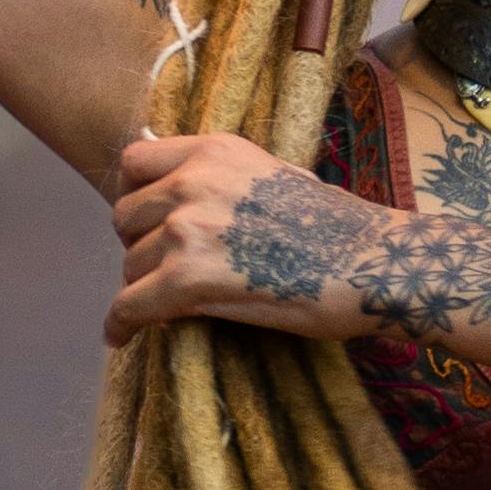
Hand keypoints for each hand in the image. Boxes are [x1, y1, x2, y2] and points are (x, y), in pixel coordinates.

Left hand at [106, 131, 376, 345]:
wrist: (371, 261)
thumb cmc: (338, 226)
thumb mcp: (275, 175)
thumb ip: (225, 180)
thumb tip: (186, 197)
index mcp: (214, 151)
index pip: (134, 164)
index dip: (136, 196)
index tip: (146, 221)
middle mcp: (193, 181)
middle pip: (124, 217)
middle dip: (138, 245)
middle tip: (162, 268)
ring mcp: (187, 229)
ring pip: (128, 265)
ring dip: (142, 286)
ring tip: (165, 304)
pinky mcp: (187, 279)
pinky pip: (131, 305)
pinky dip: (121, 325)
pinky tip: (119, 337)